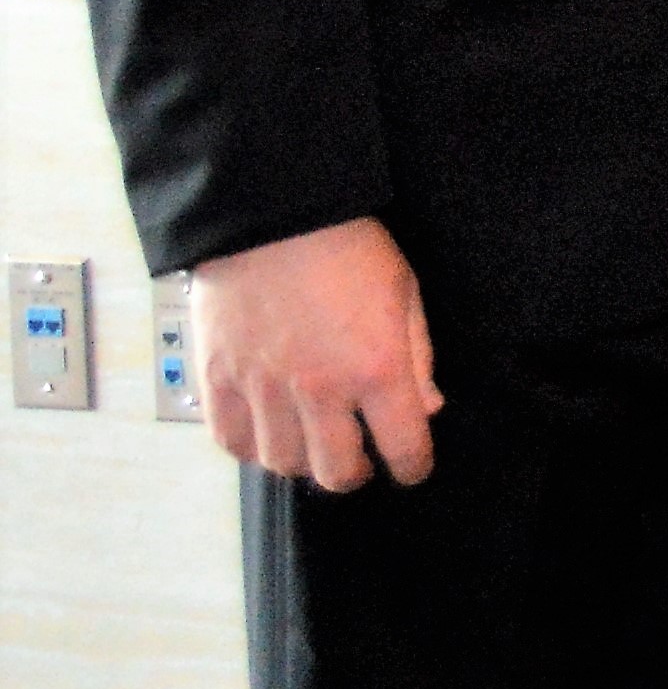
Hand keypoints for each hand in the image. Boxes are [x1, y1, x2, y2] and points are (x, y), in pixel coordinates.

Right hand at [193, 217, 438, 490]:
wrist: (271, 214)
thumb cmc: (346, 246)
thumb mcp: (404, 293)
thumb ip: (417, 358)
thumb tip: (426, 408)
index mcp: (377, 368)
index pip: (404, 447)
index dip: (413, 466)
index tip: (411, 468)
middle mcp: (320, 389)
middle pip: (337, 471)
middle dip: (356, 474)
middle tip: (360, 458)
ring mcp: (264, 387)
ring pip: (282, 463)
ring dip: (303, 463)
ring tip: (312, 446)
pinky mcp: (218, 379)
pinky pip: (230, 441)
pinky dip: (251, 449)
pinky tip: (267, 435)